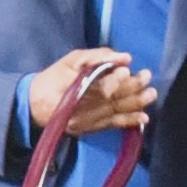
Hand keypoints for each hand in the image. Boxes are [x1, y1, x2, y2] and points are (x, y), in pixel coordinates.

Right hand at [28, 50, 155, 139]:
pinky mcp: (89, 129)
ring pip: (114, 112)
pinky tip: (144, 117)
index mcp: (72, 91)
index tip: (127, 69)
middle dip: (131, 88)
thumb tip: (123, 58)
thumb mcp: (70, 60)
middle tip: (146, 77)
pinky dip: (129, 121)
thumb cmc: (53, 78)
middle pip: (110, 100)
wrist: (35, 106)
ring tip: (151, 94)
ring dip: (136, 104)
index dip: (114, 80)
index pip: (97, 87)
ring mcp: (86, 122)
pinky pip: (111, 125)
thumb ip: (95, 57)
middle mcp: (80, 110)